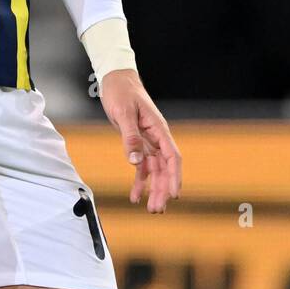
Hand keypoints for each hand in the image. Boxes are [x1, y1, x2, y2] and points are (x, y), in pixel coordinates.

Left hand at [99, 70, 181, 212]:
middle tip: (157, 209)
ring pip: (155, 170)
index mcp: (158, 129)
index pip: (172, 157)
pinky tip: (135, 195)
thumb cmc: (121, 91)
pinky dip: (140, 181)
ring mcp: (148, 141)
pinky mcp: (138, 143)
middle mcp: (157, 137)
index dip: (174, 176)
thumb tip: (135, 161)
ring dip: (153, 189)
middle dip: (163, 189)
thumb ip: (130, 137)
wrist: (115, 79)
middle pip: (164, 168)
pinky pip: (142, 166)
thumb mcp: (124, 113)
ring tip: (150, 209)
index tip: (174, 194)